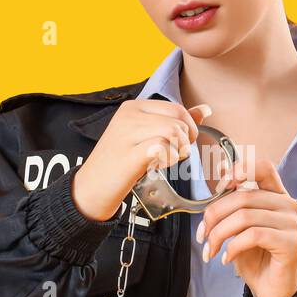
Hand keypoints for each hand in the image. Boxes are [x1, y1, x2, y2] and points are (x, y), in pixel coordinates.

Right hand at [71, 99, 211, 221]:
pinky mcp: (128, 154)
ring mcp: (126, 133)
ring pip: (173, 132)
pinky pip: (162, 148)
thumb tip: (206, 110)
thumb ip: (175, 122)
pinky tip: (157, 166)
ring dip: (177, 151)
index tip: (179, 145)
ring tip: (164, 161)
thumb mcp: (146, 137)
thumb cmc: (120, 164)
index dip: (188, 128)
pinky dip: (167, 159)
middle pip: (178, 120)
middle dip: (186, 140)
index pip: (176, 108)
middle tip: (174, 155)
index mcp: (132, 107)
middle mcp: (128, 115)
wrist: (90, 189)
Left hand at [195, 157, 296, 296]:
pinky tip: (227, 258)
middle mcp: (288, 205)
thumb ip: (233, 206)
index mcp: (277, 196)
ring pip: (245, 216)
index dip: (239, 169)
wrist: (272, 290)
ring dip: (219, 234)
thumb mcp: (239, 228)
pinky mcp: (291, 242)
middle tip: (202, 236)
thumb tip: (217, 183)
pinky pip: (253, 235)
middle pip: (243, 196)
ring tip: (211, 250)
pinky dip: (233, 247)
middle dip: (214, 216)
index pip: (263, 168)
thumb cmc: (256, 258)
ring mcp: (292, 223)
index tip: (219, 186)